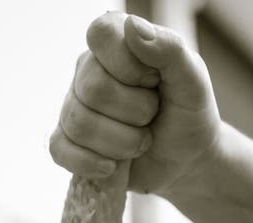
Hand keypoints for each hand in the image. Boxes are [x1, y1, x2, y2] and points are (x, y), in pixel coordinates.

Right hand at [50, 12, 219, 197]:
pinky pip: (59, 150)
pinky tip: (113, 167)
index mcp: (116, 44)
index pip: (101, 35)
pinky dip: (90, 163)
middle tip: (151, 117)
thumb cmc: (188, 115)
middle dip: (135, 113)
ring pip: (80, 125)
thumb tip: (131, 26)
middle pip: (93, 89)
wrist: (186, 162)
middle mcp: (88, 71)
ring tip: (141, 141)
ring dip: (123, 143)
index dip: (128, 64)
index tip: (153, 81)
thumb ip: (169, 49)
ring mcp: (73, 107)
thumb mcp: (192, 80)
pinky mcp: (68, 143)